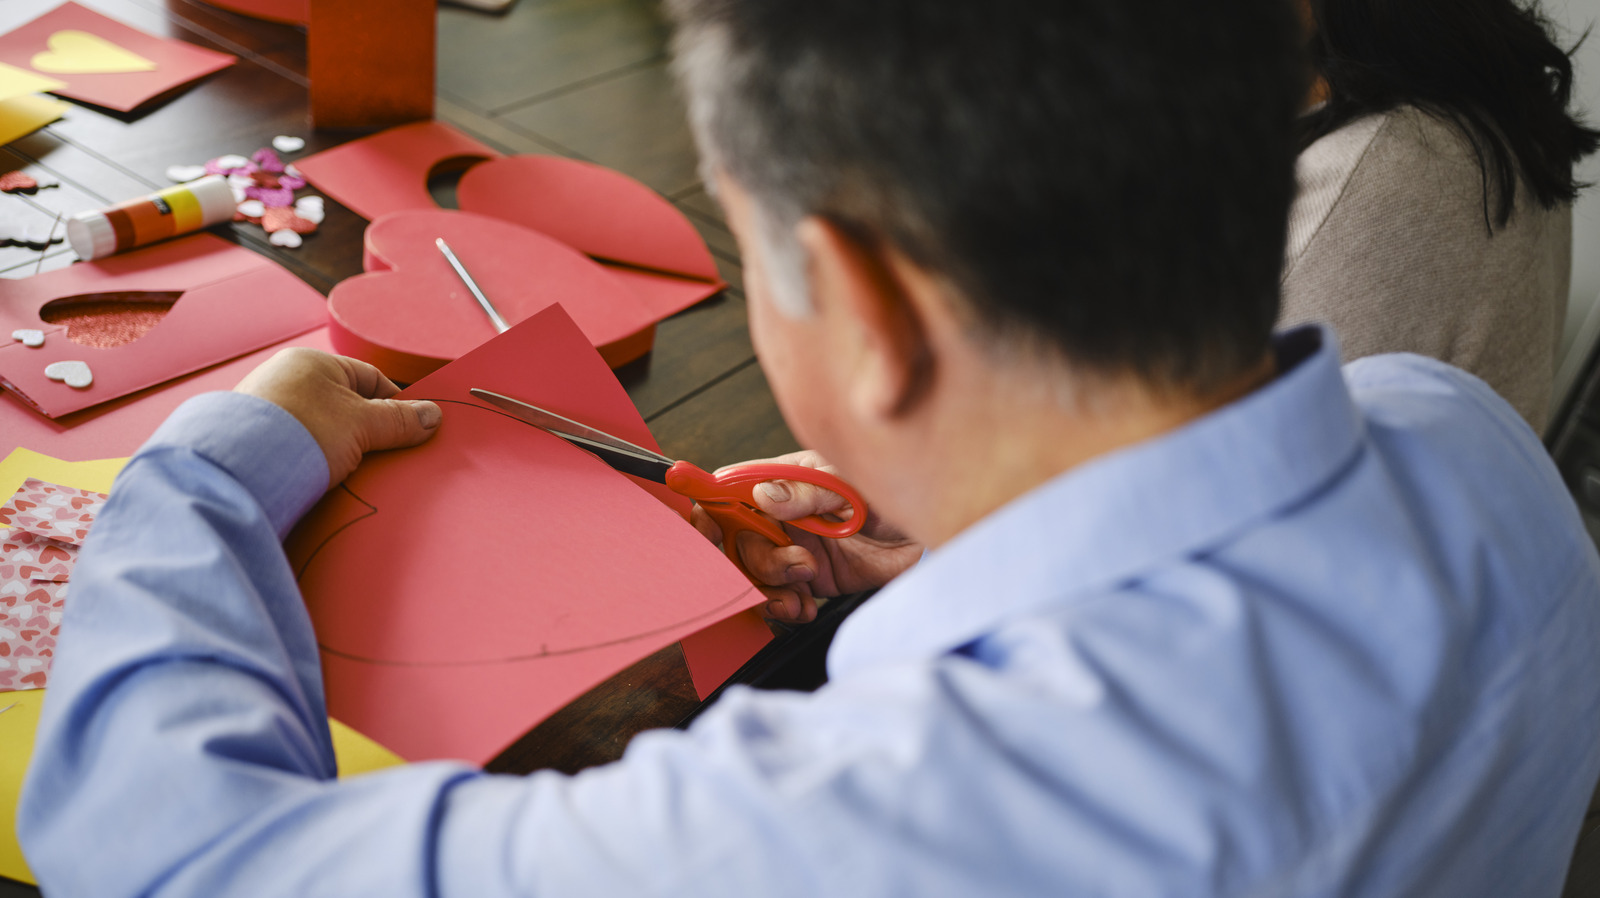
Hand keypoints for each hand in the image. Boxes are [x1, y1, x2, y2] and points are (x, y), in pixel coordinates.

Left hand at [233, 348, 441, 486]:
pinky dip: (314, 461)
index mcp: (312, 363)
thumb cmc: (300, 432)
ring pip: (322, 428)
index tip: (411, 430)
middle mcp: (286, 380)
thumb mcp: (362, 423)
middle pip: (345, 405)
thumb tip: (433, 416)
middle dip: (368, 431)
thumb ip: (400, 420)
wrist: (236, 468)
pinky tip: (322, 478)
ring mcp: (267, 410)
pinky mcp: (254, 441)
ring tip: (352, 471)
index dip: (395, 404)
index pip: (369, 378)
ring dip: (340, 449)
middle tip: (385, 456)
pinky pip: (298, 447)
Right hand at [691, 450, 921, 623]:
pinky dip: (787, 609)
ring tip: (803, 588)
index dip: (708, 507)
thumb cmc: (907, 488)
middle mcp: (788, 513)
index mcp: (790, 478)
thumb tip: (765, 495)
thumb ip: (810, 492)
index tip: (702, 529)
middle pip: (737, 539)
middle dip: (756, 559)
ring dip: (771, 588)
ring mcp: (800, 547)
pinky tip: (806, 607)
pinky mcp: (817, 580)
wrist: (945, 532)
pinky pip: (782, 598)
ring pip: (755, 573)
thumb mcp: (856, 483)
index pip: (731, 488)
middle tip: (794, 564)